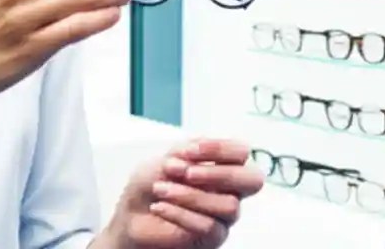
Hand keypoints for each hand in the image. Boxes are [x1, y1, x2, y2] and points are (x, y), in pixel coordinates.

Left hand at [98, 139, 265, 248]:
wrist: (132, 215)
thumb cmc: (151, 184)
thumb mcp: (164, 159)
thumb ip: (185, 151)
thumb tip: (200, 147)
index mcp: (223, 164)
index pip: (242, 152)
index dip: (220, 148)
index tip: (188, 150)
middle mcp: (230, 189)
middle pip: (252, 180)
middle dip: (218, 174)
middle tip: (186, 172)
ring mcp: (224, 215)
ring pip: (229, 205)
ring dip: (191, 195)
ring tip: (161, 189)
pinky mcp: (214, 237)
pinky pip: (209, 226)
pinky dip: (180, 214)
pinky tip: (159, 207)